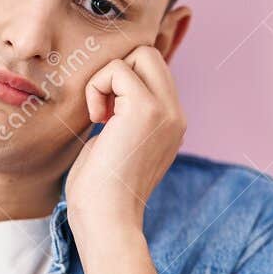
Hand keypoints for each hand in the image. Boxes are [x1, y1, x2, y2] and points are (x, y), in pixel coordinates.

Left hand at [64, 46, 185, 238]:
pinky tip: (97, 119)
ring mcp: (166, 111)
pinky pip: (117, 68)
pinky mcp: (147, 110)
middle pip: (150, 54)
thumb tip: (108, 92)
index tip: (105, 115)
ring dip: (108, 77)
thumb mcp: (117, 145)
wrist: (106, 220)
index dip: (123, 81)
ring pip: (140, 53)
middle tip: (103, 109)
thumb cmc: (99, 193)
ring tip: (101, 115)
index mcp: (171, 124)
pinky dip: (97, 87)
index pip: (154, 72)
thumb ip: (123, 117)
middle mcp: (176, 115)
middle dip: (119, 70)